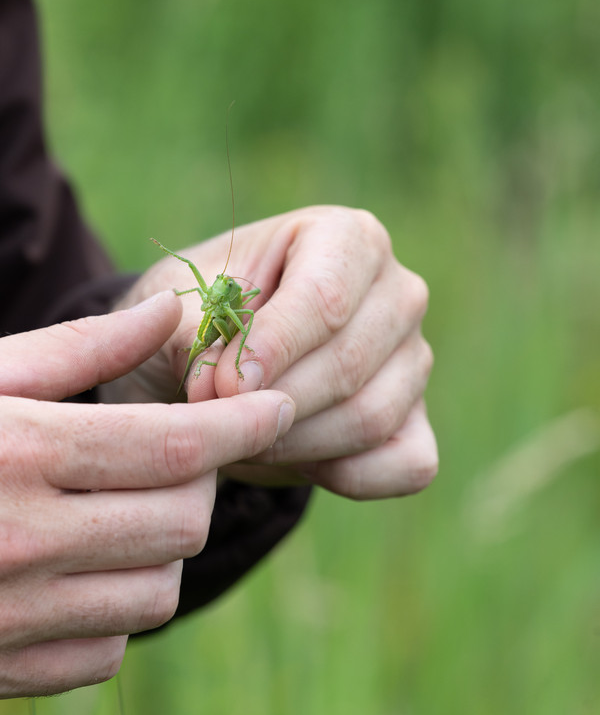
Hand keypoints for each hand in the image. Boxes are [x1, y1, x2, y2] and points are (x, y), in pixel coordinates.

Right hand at [0, 293, 294, 697]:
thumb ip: (80, 346)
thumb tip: (167, 311)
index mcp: (17, 453)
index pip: (172, 446)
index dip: (241, 425)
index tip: (279, 407)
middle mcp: (19, 541)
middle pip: (181, 520)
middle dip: (204, 479)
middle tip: (182, 450)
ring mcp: (10, 616)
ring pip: (159, 589)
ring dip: (167, 543)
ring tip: (129, 504)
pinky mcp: (1, 669)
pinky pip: (111, 647)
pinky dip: (118, 603)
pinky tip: (85, 564)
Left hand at [112, 206, 436, 500]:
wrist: (219, 357)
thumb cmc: (202, 316)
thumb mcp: (183, 308)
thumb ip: (202, 341)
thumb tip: (226, 393)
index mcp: (349, 239)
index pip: (326, 299)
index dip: (272, 350)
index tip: (219, 387)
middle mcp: (398, 293)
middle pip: (349, 364)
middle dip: (272, 405)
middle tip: (214, 422)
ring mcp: (415, 358)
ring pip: (371, 418)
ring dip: (294, 443)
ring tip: (239, 437)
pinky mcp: (419, 419)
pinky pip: (406, 464)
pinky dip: (344, 475)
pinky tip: (290, 459)